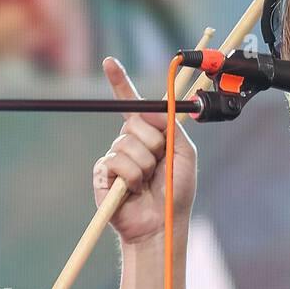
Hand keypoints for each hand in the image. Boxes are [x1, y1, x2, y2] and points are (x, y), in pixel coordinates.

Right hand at [93, 57, 196, 245]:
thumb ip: (173, 128)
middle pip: (135, 122)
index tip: (109, 63)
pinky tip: (133, 190)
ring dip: (144, 166)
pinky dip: (131, 176)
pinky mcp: (103, 174)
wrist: (162, 224)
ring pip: (127, 144)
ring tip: (147, 184)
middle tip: (158, 166)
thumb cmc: (176, 194)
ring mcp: (115, 158)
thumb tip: (153, 108)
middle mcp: (130, 143)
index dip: (121, 84)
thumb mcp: (185, 155)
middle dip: (152, 144)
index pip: (132, 105)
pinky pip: (116, 162)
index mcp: (149, 136)